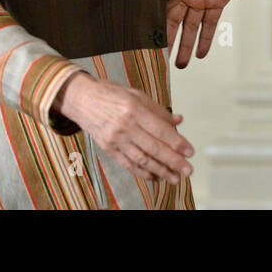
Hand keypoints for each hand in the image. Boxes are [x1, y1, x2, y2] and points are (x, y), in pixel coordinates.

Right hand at [53, 72, 193, 183]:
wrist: (82, 99)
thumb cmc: (111, 94)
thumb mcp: (136, 94)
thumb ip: (158, 110)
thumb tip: (178, 122)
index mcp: (134, 109)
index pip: (160, 130)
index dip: (177, 142)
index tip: (190, 152)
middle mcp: (124, 126)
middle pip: (153, 148)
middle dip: (173, 161)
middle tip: (188, 171)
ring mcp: (115, 139)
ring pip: (141, 160)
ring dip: (160, 171)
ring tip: (175, 178)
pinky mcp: (108, 149)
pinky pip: (128, 164)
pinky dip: (143, 173)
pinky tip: (155, 177)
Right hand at [166, 0, 267, 67]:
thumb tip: (166, 5)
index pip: (165, 9)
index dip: (159, 26)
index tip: (151, 45)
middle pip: (176, 21)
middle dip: (170, 41)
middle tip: (164, 61)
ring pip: (192, 26)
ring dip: (187, 44)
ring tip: (182, 64)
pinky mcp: (219, 1)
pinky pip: (210, 23)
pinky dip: (205, 38)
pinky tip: (201, 53)